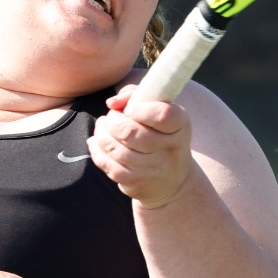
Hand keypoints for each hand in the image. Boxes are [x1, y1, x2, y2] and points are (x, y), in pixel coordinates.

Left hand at [90, 83, 197, 208]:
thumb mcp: (159, 110)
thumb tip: (112, 103)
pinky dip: (97, 150)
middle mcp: (170, 149)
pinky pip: (108, 165)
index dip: (139, 108)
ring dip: (101, 133)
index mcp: (180, 125)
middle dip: (112, 121)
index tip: (131, 108)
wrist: (172, 180)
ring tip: (102, 126)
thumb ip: (136, 95)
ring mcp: (153, 169)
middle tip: (112, 117)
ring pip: (115, 149)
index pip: (162, 114)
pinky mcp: (137, 183)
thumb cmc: (160, 134)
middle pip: (130, 132)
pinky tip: (97, 142)